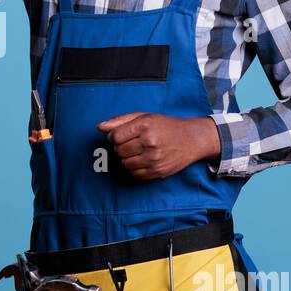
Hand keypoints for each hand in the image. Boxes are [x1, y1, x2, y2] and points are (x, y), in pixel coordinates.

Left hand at [95, 113, 220, 179]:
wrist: (191, 140)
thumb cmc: (166, 126)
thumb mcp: (144, 117)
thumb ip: (120, 121)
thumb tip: (99, 127)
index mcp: (145, 125)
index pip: (114, 137)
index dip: (114, 136)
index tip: (122, 135)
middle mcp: (150, 142)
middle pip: (119, 151)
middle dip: (122, 147)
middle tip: (134, 142)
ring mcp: (154, 158)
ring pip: (125, 163)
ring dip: (128, 158)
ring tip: (140, 151)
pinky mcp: (158, 171)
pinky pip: (135, 174)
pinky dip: (136, 168)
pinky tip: (145, 159)